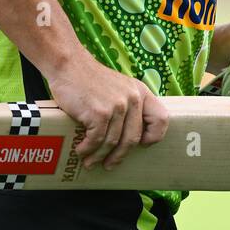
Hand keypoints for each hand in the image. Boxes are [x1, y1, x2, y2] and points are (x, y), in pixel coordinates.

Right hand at [44, 54, 168, 169]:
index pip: (161, 119)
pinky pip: (97, 139)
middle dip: (119, 156)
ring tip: (90, 162)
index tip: (141, 145)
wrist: (68, 64)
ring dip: (99, 156)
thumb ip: (127, 105)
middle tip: (109, 164)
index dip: (154, 136)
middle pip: (132, 138)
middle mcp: (132, 99)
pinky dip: (88, 149)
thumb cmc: (90, 80)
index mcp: (140, 92)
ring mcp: (117, 106)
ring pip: (112, 142)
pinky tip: (81, 151)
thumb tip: (126, 137)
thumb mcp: (118, 87)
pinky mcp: (99, 112)